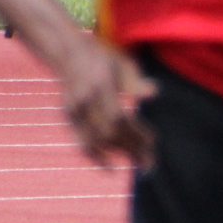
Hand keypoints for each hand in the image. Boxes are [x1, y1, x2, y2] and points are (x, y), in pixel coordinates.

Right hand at [57, 41, 155, 170]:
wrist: (69, 53)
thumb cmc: (103, 59)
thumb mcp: (122, 64)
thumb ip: (136, 81)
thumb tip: (154, 93)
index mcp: (100, 85)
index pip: (118, 117)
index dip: (135, 132)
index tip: (152, 142)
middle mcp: (84, 100)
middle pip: (108, 133)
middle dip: (131, 149)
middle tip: (150, 162)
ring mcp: (74, 110)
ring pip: (95, 141)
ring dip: (118, 155)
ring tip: (139, 163)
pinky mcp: (68, 117)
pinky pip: (81, 142)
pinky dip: (96, 157)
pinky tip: (111, 169)